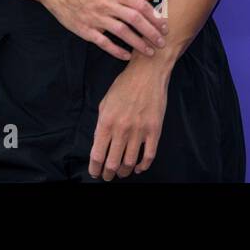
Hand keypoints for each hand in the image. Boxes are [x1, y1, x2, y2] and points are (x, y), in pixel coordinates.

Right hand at [43, 0, 168, 60]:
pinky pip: (103, 42)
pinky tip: (127, 56)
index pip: (140, 5)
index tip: (165, 27)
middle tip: (162, 42)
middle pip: (134, 19)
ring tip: (149, 52)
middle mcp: (107, 4)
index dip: (154, 17)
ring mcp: (95, 17)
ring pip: (121, 32)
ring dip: (138, 43)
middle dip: (151, 32)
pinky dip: (116, 50)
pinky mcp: (85, 30)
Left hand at [89, 60, 168, 180]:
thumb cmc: (124, 85)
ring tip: (121, 173)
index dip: (94, 169)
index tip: (95, 173)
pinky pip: (149, 155)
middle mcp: (122, 129)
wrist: (147, 72)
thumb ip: (101, 124)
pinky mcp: (154, 130)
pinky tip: (138, 167)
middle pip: (113, 163)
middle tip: (107, 177)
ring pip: (130, 162)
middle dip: (108, 174)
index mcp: (106, 122)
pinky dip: (143, 166)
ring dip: (124, 172)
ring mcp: (139, 130)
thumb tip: (99, 144)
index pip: (97, 155)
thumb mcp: (105, 102)